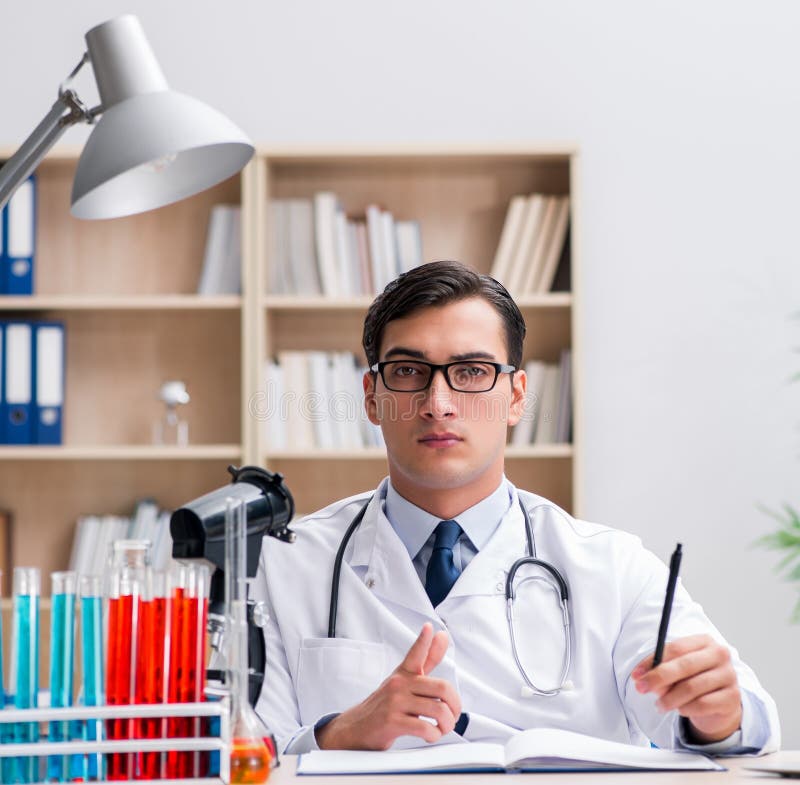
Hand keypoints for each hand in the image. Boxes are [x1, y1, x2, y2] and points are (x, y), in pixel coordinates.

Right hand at [316, 622, 461, 749]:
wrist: (357, 727)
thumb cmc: (386, 704)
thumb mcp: (405, 679)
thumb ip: (427, 659)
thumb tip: (442, 635)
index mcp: (404, 673)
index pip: (416, 652)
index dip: (424, 640)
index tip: (430, 628)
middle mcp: (399, 684)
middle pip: (442, 688)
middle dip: (455, 706)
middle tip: (453, 715)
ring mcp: (395, 702)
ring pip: (437, 710)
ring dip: (447, 724)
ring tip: (442, 728)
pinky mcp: (392, 722)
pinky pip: (424, 728)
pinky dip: (434, 735)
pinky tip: (430, 735)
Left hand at [631, 634, 742, 742]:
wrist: (720, 704)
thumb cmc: (694, 679)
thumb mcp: (677, 671)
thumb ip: (661, 670)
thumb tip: (643, 678)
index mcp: (704, 641)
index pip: (675, 648)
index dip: (652, 661)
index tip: (636, 674)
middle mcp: (720, 654)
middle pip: (684, 665)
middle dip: (658, 678)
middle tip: (641, 689)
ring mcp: (729, 676)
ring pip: (692, 687)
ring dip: (670, 698)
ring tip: (660, 705)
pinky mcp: (733, 698)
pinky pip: (702, 704)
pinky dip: (686, 709)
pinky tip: (681, 709)